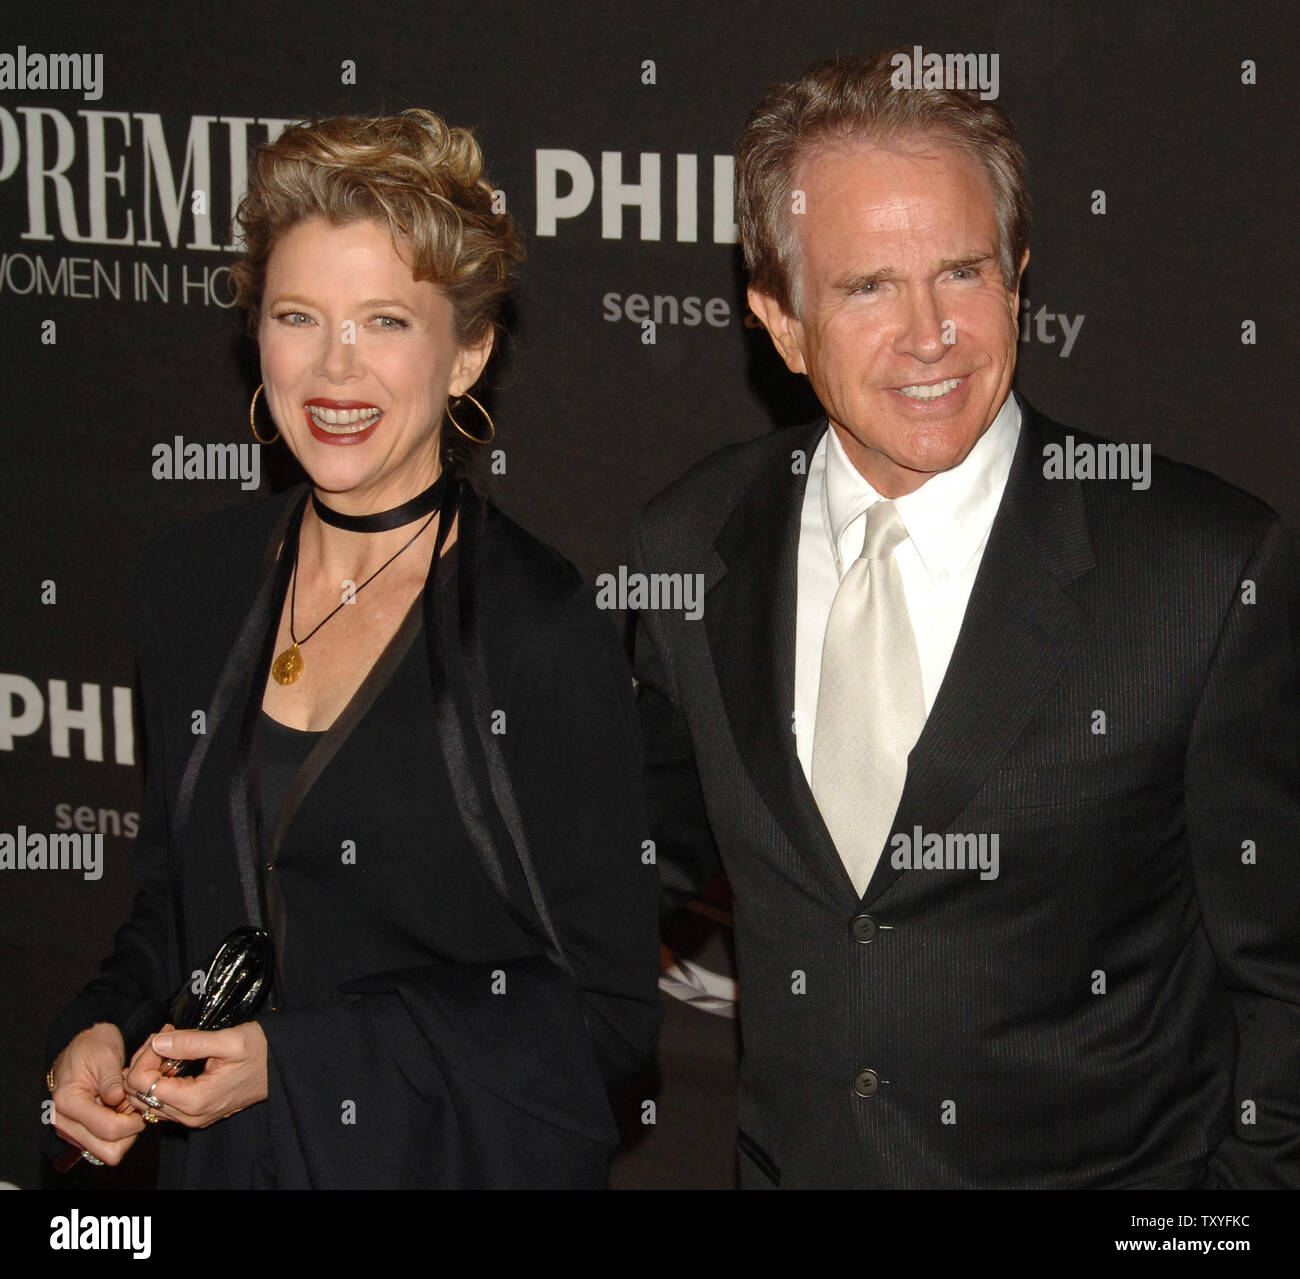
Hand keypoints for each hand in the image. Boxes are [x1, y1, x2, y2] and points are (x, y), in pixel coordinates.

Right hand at [49, 1023, 146, 1165]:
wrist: (80, 1046)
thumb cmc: (92, 1046)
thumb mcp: (106, 1054)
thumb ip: (111, 1079)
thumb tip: (117, 1099)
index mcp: (68, 1101)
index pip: (107, 1129)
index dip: (132, 1123)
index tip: (143, 1107)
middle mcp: (64, 1122)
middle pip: (106, 1150)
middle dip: (129, 1133)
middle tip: (137, 1109)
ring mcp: (70, 1130)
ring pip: (105, 1152)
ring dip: (123, 1135)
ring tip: (129, 1108)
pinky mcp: (78, 1132)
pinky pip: (102, 1144)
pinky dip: (117, 1133)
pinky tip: (121, 1111)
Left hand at [123, 1022, 267, 1128]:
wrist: (282, 1066)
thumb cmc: (260, 1051)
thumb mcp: (229, 1040)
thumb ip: (191, 1042)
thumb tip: (157, 1042)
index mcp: (194, 1100)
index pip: (141, 1084)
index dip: (144, 1056)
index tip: (163, 1035)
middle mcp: (189, 1116)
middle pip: (138, 1095)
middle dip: (143, 1063)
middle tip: (163, 1038)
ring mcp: (192, 1118)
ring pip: (147, 1102)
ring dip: (149, 1073)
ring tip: (168, 1047)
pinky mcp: (196, 1114)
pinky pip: (162, 1103)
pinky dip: (159, 1082)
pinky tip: (173, 1061)